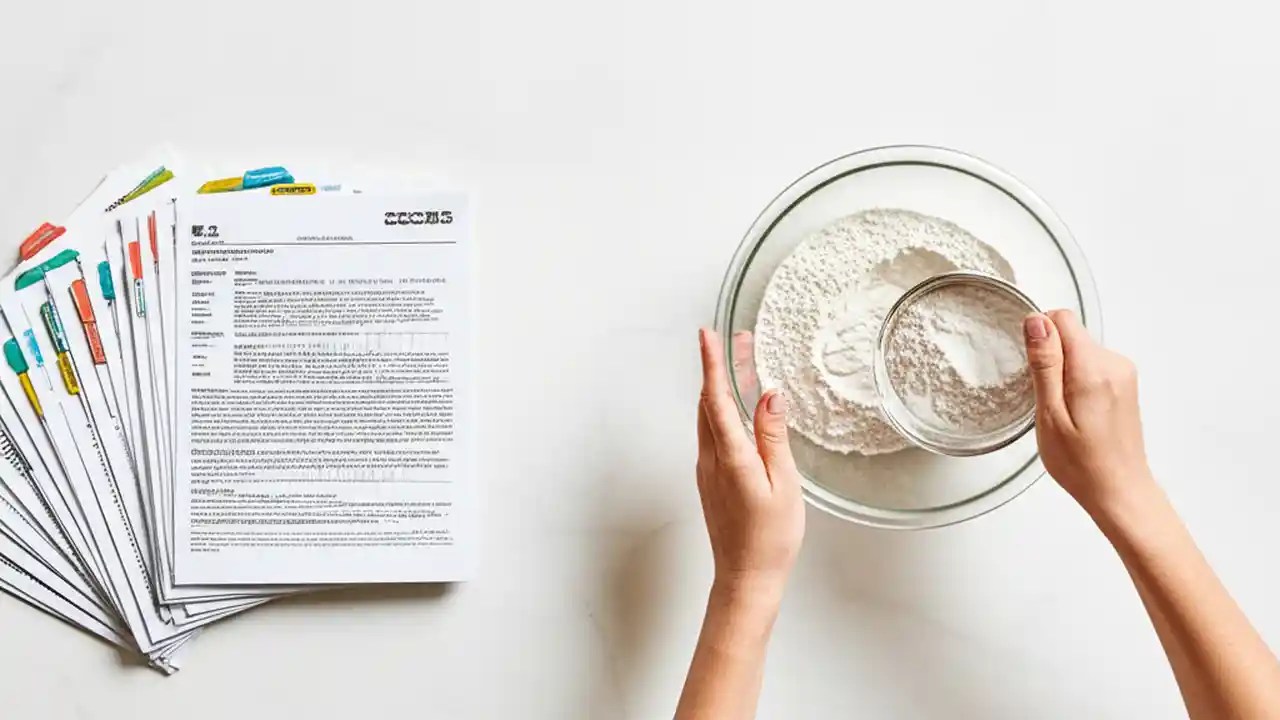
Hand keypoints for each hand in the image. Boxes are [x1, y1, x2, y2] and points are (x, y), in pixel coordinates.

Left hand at [696, 328, 804, 602]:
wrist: (746, 578)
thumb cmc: (770, 539)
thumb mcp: (783, 485)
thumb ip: (773, 437)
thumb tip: (770, 397)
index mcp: (731, 457)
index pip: (717, 399)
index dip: (713, 363)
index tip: (709, 334)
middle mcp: (711, 460)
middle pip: (710, 402)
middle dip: (721, 367)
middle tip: (739, 340)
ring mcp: (707, 470)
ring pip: (709, 417)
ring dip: (722, 388)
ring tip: (743, 365)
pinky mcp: (711, 479)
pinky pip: (713, 434)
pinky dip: (723, 411)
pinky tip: (740, 408)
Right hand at [1023, 310, 1153, 515]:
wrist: (1119, 490)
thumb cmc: (1082, 463)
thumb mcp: (1050, 415)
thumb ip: (1045, 364)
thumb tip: (1037, 322)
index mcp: (1094, 369)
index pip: (1061, 319)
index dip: (1039, 338)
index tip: (1035, 371)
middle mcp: (1115, 364)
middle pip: (1071, 335)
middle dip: (1051, 360)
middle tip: (1048, 401)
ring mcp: (1123, 373)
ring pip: (1080, 350)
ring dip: (1064, 373)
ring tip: (1063, 412)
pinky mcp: (1125, 383)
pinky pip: (1091, 365)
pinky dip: (1077, 381)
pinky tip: (1076, 413)